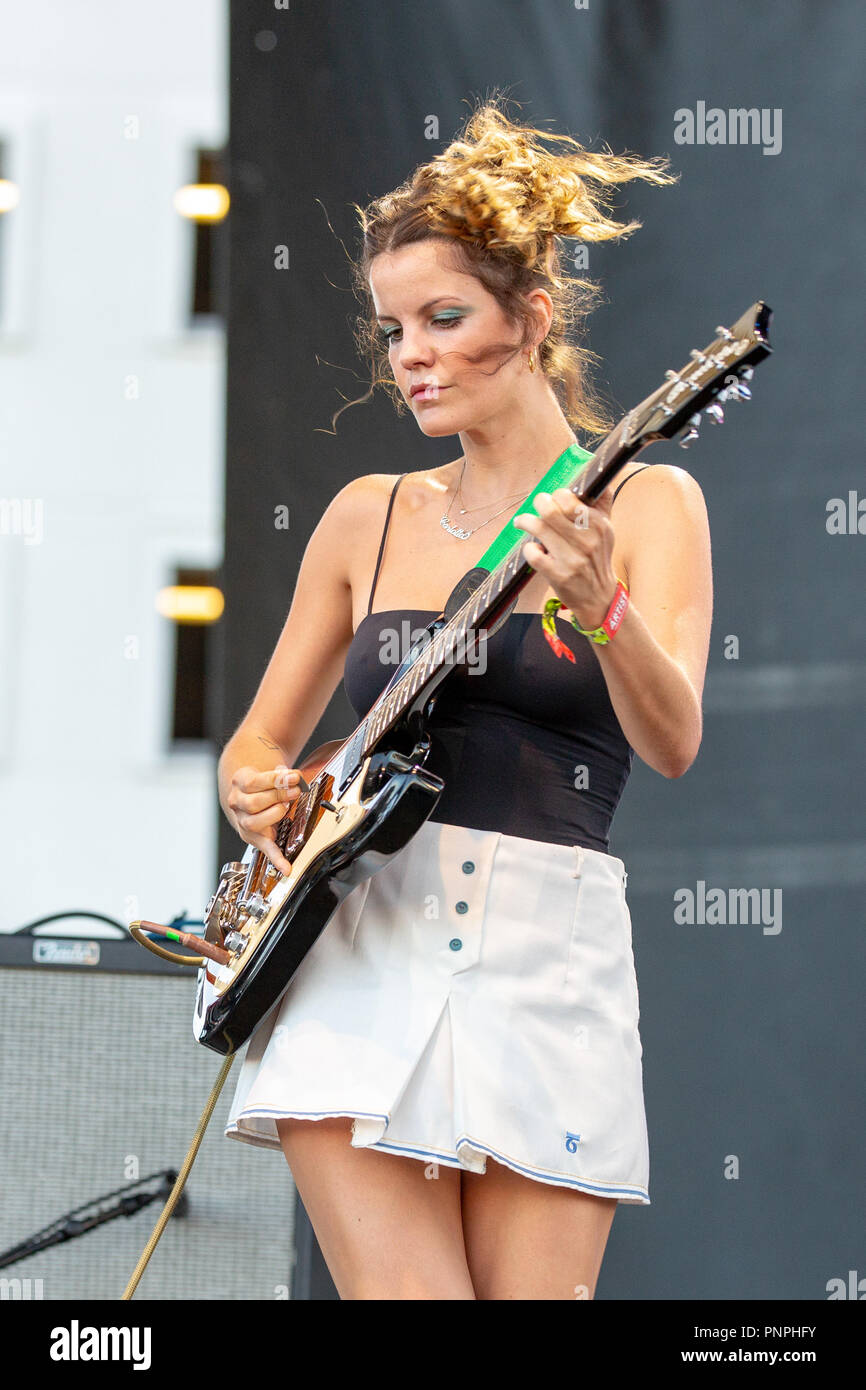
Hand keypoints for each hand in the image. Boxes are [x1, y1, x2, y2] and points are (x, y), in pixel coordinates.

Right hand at [226, 764, 301, 875]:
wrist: (248, 795)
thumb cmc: (262, 784)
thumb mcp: (268, 773)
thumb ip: (281, 774)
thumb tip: (294, 777)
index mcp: (240, 783)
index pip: (254, 782)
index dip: (275, 779)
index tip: (294, 777)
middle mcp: (237, 803)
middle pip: (253, 803)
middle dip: (278, 796)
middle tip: (295, 791)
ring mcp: (244, 822)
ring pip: (254, 822)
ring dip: (276, 814)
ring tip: (288, 806)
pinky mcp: (254, 838)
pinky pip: (265, 850)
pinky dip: (276, 859)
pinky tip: (286, 867)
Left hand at [514, 487, 619, 630]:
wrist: (598, 597)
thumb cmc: (597, 558)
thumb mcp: (606, 531)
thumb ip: (603, 503)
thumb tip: (601, 479)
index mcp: (599, 526)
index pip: (569, 499)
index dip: (557, 495)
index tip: (554, 499)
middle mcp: (587, 541)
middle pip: (550, 510)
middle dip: (539, 504)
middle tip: (537, 506)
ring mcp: (572, 559)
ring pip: (538, 528)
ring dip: (526, 522)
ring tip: (523, 522)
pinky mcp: (558, 575)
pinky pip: (533, 553)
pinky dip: (528, 548)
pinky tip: (534, 549)